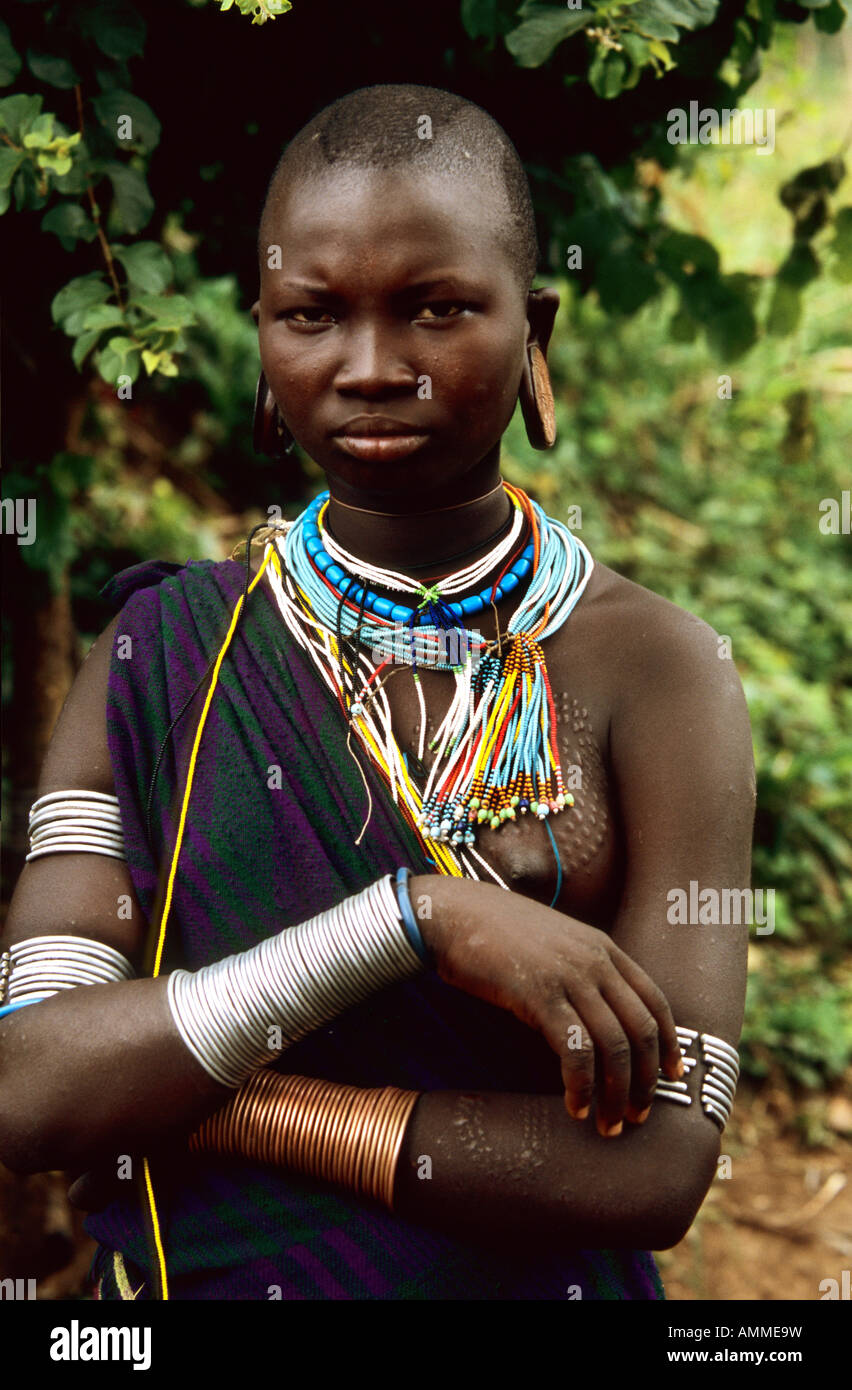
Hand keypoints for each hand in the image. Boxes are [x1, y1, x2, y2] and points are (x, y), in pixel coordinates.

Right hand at [412, 875, 682, 1136]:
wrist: (454, 913)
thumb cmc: (497, 933)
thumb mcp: (555, 943)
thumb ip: (582, 969)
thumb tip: (596, 1014)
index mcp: (603, 948)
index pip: (655, 1001)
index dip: (670, 1043)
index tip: (674, 1076)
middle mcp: (595, 961)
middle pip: (642, 1030)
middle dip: (647, 1081)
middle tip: (638, 1116)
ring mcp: (569, 977)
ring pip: (615, 1046)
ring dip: (617, 1094)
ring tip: (609, 1124)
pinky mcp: (540, 996)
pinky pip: (576, 1050)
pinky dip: (581, 1085)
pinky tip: (575, 1105)